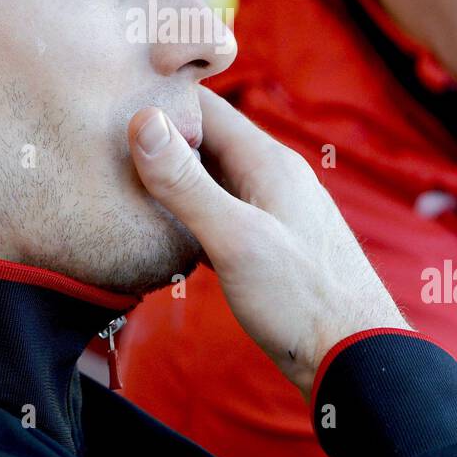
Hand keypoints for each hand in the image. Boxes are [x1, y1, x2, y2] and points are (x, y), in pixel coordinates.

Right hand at [128, 85, 410, 400]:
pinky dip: (190, 212)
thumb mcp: (235, 238)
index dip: (160, 101)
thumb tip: (143, 120)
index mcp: (268, 160)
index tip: (112, 105)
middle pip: (207, 139)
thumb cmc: (301, 299)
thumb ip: (187, 183)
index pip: (206, 106)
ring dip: (174, 178)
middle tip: (104, 147)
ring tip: (121, 184)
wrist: (353, 356)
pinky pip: (221, 210)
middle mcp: (273, 175)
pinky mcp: (269, 241)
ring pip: (213, 177)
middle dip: (161, 140)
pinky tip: (162, 231)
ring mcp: (273, 208)